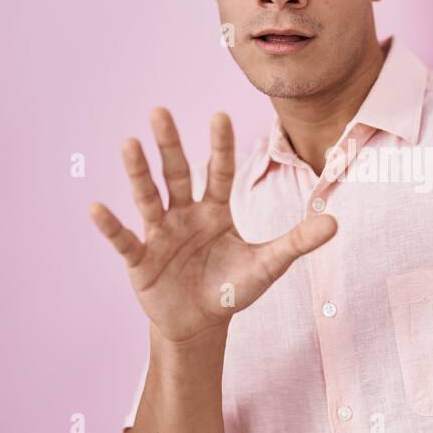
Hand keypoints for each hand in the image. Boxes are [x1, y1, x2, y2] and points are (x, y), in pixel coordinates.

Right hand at [90, 108, 336, 342]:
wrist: (200, 322)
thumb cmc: (232, 287)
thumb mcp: (268, 265)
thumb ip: (297, 242)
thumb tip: (336, 223)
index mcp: (215, 210)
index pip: (219, 172)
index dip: (220, 146)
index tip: (219, 114)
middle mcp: (185, 214)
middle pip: (177, 173)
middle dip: (170, 144)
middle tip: (160, 110)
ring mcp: (160, 233)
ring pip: (149, 197)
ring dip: (138, 172)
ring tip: (128, 143)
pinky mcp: (141, 259)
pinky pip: (125, 239)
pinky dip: (111, 226)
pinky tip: (97, 207)